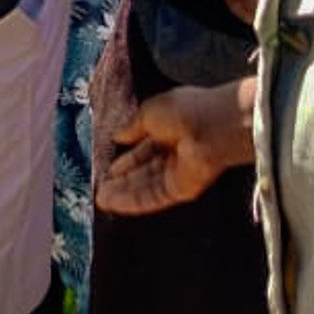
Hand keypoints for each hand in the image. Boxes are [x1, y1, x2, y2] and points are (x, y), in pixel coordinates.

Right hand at [97, 80, 254, 217]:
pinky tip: (113, 203)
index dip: (125, 160)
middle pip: (142, 172)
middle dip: (121, 180)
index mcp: (168, 130)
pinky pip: (153, 197)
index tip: (108, 168)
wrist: (214, 126)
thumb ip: (133, 128)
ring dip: (123, 193)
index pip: (143, 150)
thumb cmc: (185, 110)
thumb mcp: (149, 112)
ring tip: (100, 199)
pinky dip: (133, 201)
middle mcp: (173, 154)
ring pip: (145, 186)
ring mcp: (178, 174)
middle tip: (100, 188)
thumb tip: (118, 136)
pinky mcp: (181, 190)